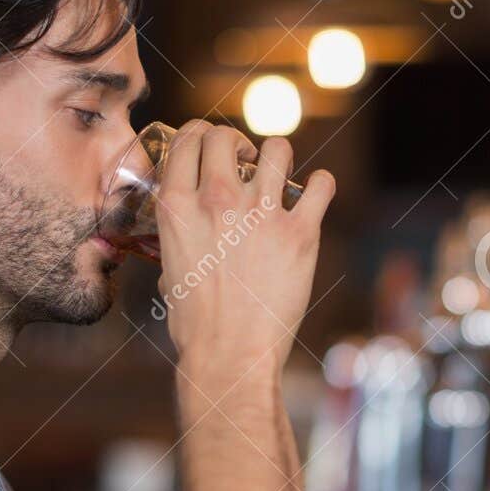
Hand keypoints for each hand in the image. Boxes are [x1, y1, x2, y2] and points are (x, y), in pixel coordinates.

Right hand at [154, 121, 335, 390]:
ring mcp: (261, 214)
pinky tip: (315, 195)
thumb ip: (178, 233)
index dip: (201, 135)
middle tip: (247, 164)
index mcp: (177, 206)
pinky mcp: (301, 233)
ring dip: (278, 157)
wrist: (230, 355)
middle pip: (227, 136)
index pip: (187, 139)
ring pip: (277, 148)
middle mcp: (217, 199)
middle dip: (238, 143)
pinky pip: (321, 185)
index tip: (212, 147)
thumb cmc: (196, 323)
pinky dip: (321, 185)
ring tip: (281, 177)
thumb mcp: (167, 266)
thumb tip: (186, 225)